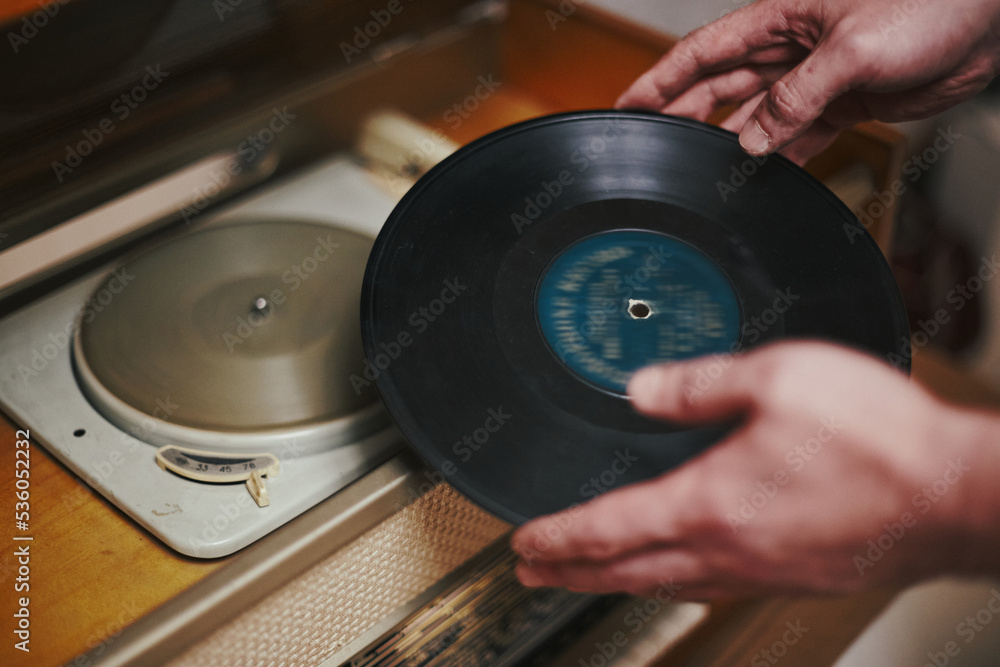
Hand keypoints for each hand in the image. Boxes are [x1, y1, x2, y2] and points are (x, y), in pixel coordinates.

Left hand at [511, 342, 999, 598]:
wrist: (958, 495)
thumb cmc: (881, 441)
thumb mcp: (778, 376)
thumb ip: (698, 382)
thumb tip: (642, 389)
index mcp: (710, 503)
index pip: (605, 528)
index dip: (555, 535)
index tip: (523, 541)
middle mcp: (729, 550)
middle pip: (624, 570)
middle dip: (569, 571)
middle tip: (532, 573)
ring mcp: (764, 572)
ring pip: (666, 584)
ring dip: (615, 580)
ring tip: (588, 577)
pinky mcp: (797, 577)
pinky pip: (713, 585)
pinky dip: (673, 581)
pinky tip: (679, 574)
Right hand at [616, 0, 999, 163]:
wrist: (987, 21)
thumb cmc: (931, 3)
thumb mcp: (852, 49)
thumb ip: (797, 97)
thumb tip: (754, 139)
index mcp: (782, 20)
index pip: (704, 52)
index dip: (661, 78)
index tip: (628, 102)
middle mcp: (791, 50)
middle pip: (719, 86)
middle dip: (682, 112)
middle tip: (650, 142)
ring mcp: (814, 79)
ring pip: (755, 115)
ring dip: (730, 141)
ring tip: (699, 167)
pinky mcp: (842, 103)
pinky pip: (796, 136)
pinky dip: (778, 157)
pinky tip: (759, 174)